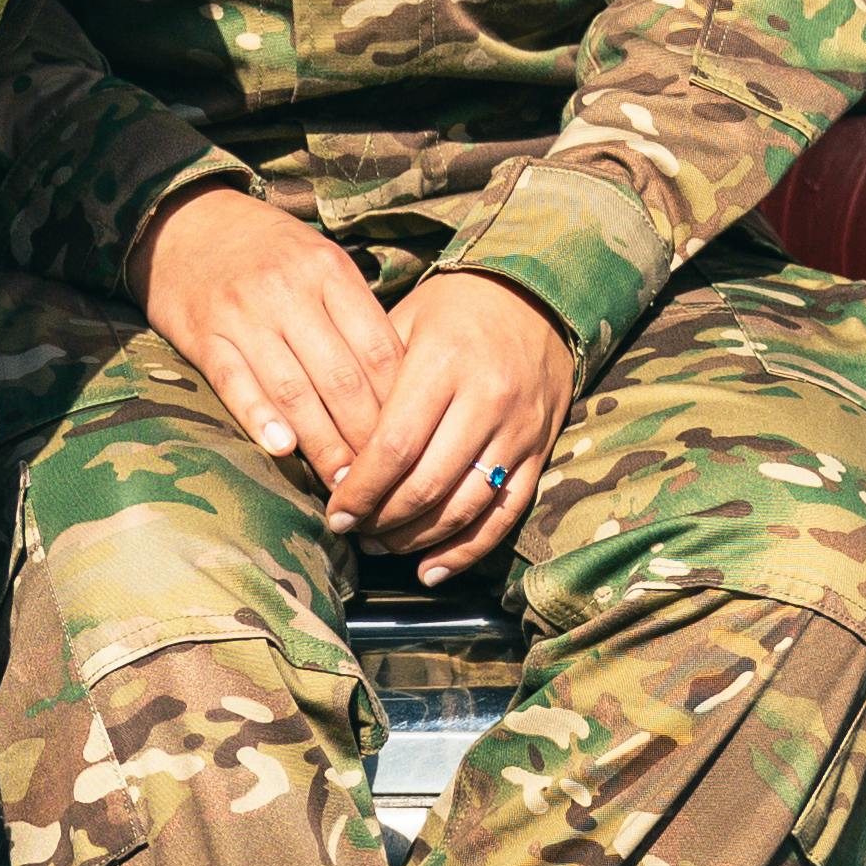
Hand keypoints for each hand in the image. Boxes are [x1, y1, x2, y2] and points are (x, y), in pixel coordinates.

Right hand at [139, 189, 405, 490]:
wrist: (183, 221)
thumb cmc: (265, 251)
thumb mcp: (318, 261)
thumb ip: (352, 314)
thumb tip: (397, 384)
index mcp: (329, 271)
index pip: (379, 350)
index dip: (398, 406)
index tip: (411, 445)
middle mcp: (289, 291)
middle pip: (342, 378)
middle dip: (365, 437)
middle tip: (380, 481)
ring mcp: (243, 313)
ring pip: (294, 389)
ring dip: (322, 443)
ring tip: (341, 483)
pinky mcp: (202, 334)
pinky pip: (235, 382)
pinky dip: (259, 417)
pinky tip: (281, 448)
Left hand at [324, 275, 575, 576]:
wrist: (538, 296)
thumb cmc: (455, 309)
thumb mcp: (407, 321)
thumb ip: (371, 378)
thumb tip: (326, 443)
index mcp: (444, 364)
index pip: (394, 446)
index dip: (360, 489)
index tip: (335, 511)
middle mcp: (486, 400)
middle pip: (427, 484)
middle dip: (382, 519)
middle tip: (352, 531)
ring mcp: (518, 430)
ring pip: (463, 507)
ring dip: (417, 538)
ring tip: (382, 545)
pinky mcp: (539, 451)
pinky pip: (504, 515)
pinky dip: (466, 550)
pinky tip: (431, 568)